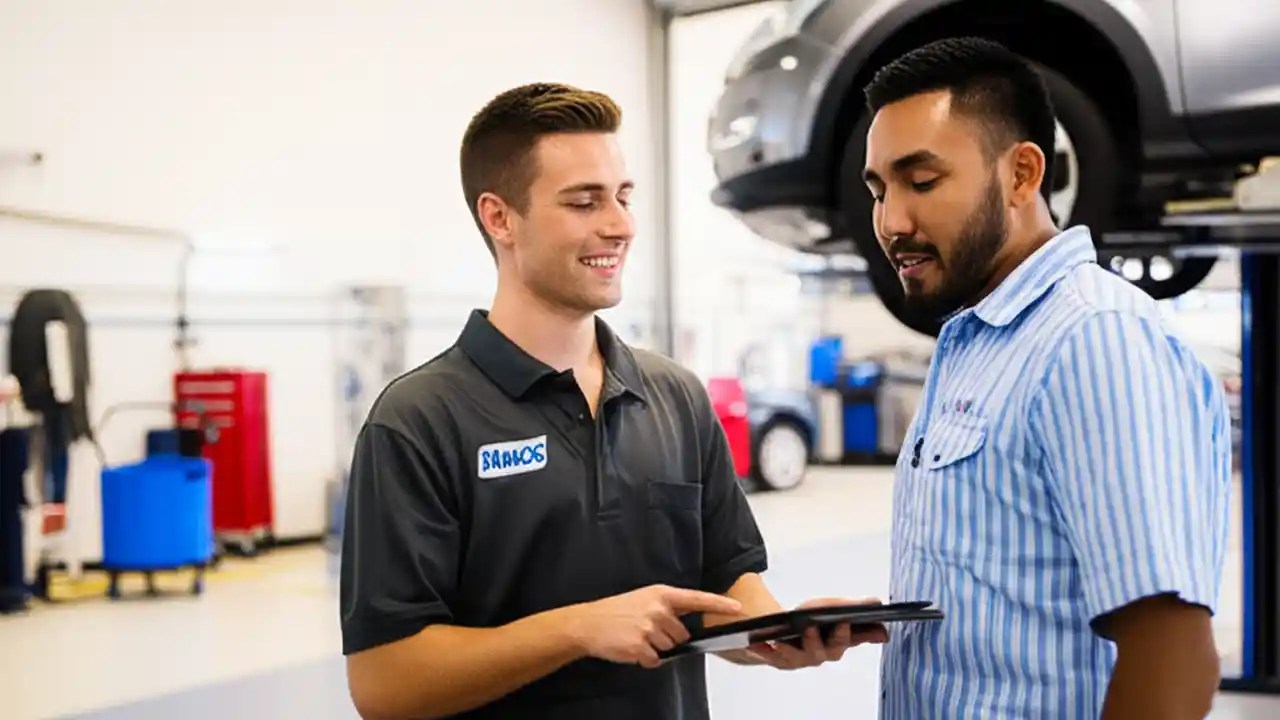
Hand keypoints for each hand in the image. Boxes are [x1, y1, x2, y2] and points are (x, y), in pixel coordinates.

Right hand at [563, 584, 742, 668]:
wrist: (588, 623)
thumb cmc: (616, 611)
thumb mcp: (644, 599)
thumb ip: (667, 608)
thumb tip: (684, 624)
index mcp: (661, 594)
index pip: (697, 599)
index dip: (719, 605)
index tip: (737, 608)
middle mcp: (658, 609)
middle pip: (682, 634)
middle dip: (668, 637)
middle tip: (645, 630)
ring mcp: (649, 628)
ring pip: (669, 648)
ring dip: (655, 648)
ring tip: (636, 637)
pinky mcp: (640, 646)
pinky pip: (655, 659)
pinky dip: (644, 658)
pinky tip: (631, 647)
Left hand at [745, 597, 888, 669]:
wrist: (782, 632)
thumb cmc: (810, 620)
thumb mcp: (829, 607)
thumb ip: (852, 607)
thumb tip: (877, 603)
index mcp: (838, 642)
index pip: (852, 640)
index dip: (855, 634)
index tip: (851, 622)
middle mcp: (822, 654)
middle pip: (825, 653)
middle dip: (820, 641)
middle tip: (812, 628)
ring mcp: (800, 659)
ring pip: (797, 658)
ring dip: (789, 650)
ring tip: (781, 640)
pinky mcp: (779, 660)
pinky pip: (771, 658)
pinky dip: (763, 651)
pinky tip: (755, 643)